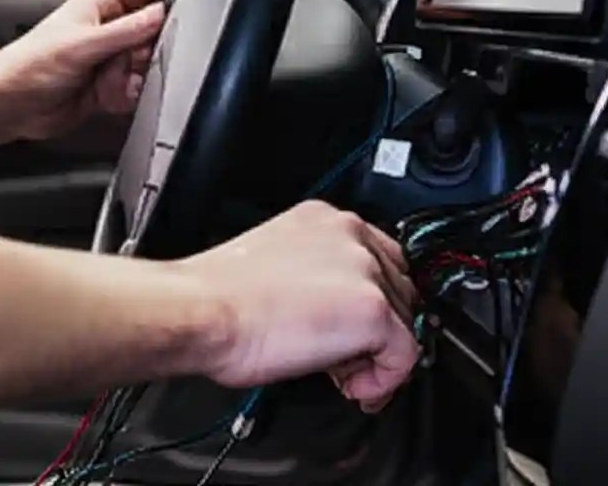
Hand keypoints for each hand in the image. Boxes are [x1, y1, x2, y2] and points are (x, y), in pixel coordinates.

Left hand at [0, 0, 169, 139]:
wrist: (10, 105)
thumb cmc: (29, 65)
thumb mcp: (85, 43)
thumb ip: (127, 30)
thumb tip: (161, 14)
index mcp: (97, 6)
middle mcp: (105, 30)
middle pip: (151, 29)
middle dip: (152, 45)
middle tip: (142, 56)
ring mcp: (107, 58)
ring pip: (145, 61)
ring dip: (138, 74)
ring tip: (117, 80)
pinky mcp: (107, 86)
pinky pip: (135, 88)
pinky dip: (130, 94)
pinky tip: (114, 96)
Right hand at [179, 201, 419, 412]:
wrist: (202, 312)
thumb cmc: (218, 298)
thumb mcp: (276, 265)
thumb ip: (316, 276)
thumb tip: (333, 314)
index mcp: (325, 220)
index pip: (379, 259)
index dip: (372, 302)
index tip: (355, 330)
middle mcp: (351, 237)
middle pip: (398, 290)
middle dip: (377, 333)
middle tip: (347, 361)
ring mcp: (365, 271)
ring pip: (404, 321)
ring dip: (378, 357)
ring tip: (343, 377)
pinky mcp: (372, 310)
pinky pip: (405, 354)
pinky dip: (384, 380)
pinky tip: (353, 387)